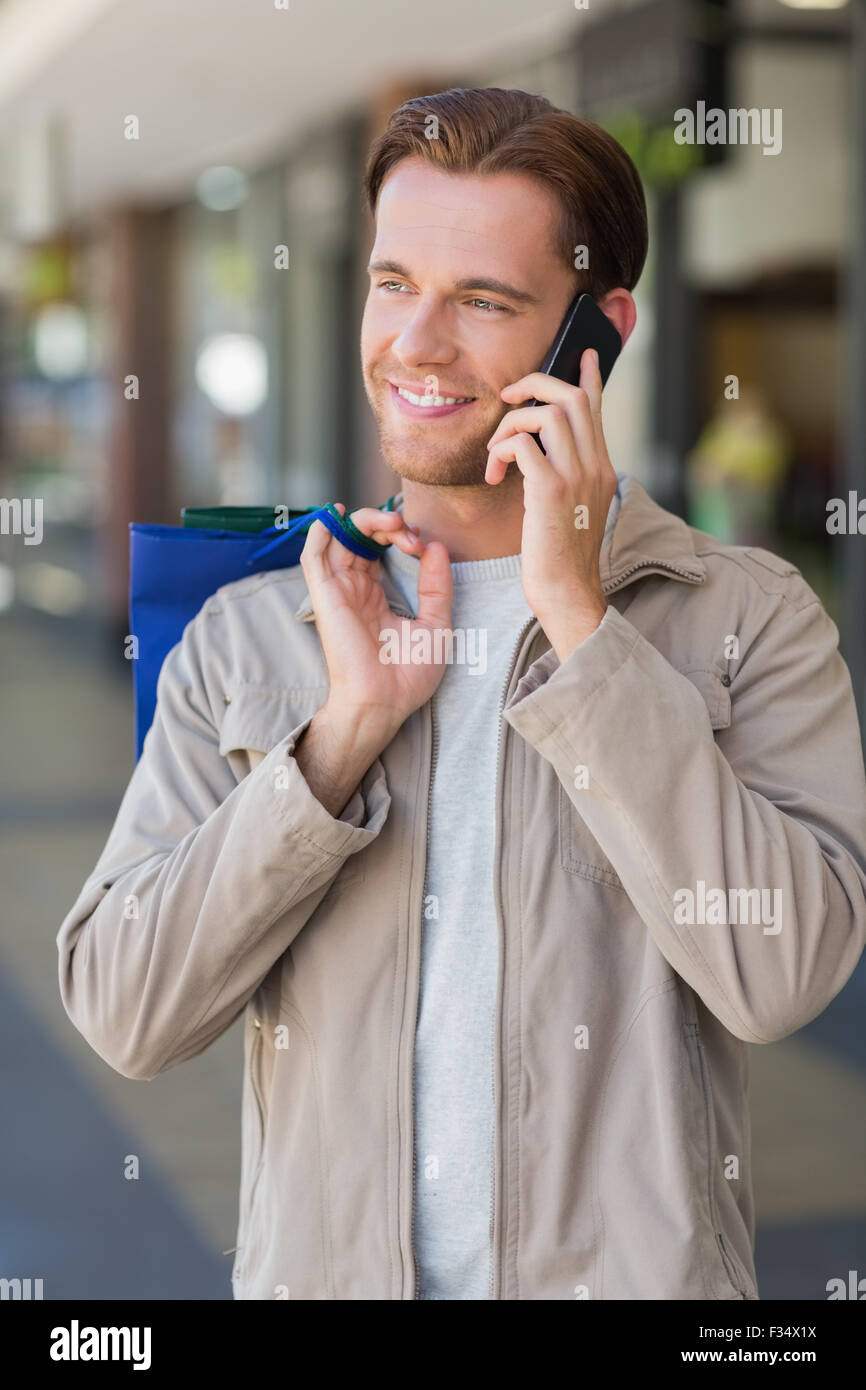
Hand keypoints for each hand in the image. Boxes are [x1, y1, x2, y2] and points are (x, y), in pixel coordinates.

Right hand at [299, 504, 452, 738]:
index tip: (424, 544)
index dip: (400, 534)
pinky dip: (320, 531)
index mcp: (375, 596)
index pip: (379, 548)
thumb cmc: (407, 676)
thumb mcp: (436, 624)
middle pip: (358, 537)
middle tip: (409, 530)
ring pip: (337, 539)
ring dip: (362, 520)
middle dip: (385, 522)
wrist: (385, 703)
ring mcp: (337, 592)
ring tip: (391, 521)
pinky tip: (337, 516)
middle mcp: (353, 590)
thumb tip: (435, 545)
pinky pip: (313, 557)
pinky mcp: (325, 598)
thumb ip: (437, 585)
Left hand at [484, 347, 614, 661]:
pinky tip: (494, 474)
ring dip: (510, 423)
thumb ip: (564, 477)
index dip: (589, 376)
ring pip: (545, 412)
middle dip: (533, 386)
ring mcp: (577, 476)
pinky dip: (501, 449)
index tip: (583, 353)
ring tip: (496, 454)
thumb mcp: (570, 510)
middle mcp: (595, 466)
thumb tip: (538, 456)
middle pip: (571, 397)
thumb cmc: (559, 558)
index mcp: (602, 468)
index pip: (597, 409)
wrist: (566, 593)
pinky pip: (522, 443)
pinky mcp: (551, 490)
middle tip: (507, 399)